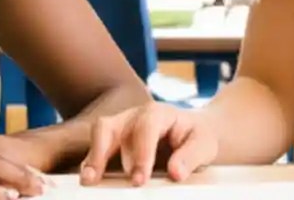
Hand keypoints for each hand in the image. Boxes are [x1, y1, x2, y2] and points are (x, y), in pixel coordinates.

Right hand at [79, 103, 218, 186]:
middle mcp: (134, 116)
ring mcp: (121, 126)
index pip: (145, 128)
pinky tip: (90, 180)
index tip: (140, 180)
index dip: (140, 154)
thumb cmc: (196, 137)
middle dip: (103, 152)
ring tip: (88, 180)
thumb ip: (191, 157)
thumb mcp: (204, 144)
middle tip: (98, 178)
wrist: (191, 132)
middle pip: (111, 126)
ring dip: (92, 157)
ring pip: (100, 134)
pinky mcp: (114, 141)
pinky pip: (97, 148)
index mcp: (158, 113)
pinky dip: (92, 163)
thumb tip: (176, 173)